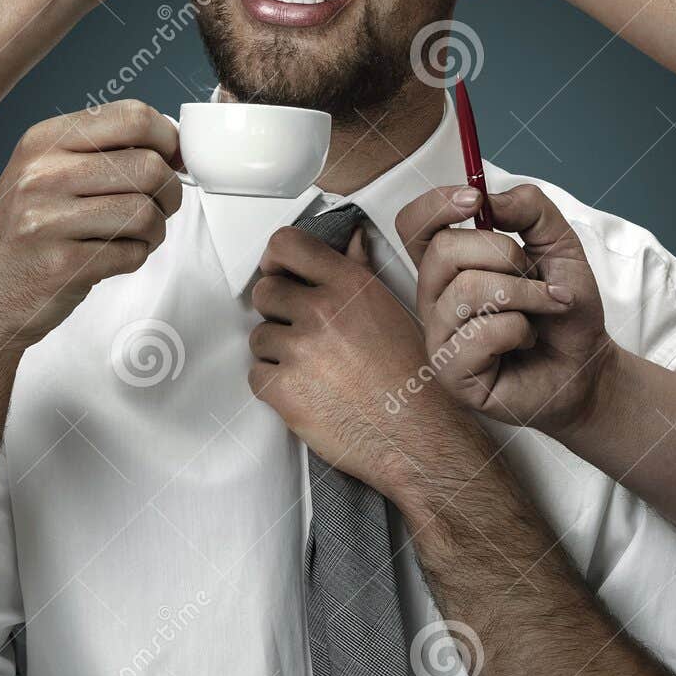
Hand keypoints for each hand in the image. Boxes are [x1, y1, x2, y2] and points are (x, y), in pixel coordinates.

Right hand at [0, 100, 181, 357]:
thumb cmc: (19, 239)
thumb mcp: (42, 176)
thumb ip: (97, 153)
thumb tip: (172, 142)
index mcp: (43, 141)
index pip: (132, 116)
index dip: (169, 138)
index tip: (174, 159)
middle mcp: (42, 174)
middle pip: (148, 166)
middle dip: (170, 192)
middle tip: (161, 207)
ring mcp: (49, 220)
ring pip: (146, 211)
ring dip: (155, 229)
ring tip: (134, 236)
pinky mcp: (63, 265)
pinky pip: (133, 253)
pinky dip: (136, 257)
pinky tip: (112, 258)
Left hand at [247, 223, 475, 499]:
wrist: (419, 437)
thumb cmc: (413, 379)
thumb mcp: (393, 310)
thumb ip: (360, 271)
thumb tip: (350, 238)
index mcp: (349, 285)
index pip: (285, 245)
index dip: (274, 260)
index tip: (278, 275)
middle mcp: (322, 311)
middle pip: (264, 292)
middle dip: (277, 312)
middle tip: (304, 336)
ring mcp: (300, 350)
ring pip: (259, 338)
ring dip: (277, 353)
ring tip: (314, 372)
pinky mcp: (284, 390)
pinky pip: (256, 375)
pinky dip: (274, 387)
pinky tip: (308, 394)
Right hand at [397, 182, 613, 436]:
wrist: (585, 363)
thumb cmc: (562, 308)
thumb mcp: (559, 243)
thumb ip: (529, 208)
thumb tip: (489, 200)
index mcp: (447, 265)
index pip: (413, 224)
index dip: (435, 205)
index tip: (476, 201)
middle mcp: (434, 298)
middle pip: (443, 250)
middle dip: (504, 254)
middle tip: (532, 276)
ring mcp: (439, 337)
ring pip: (467, 291)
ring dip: (523, 295)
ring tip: (539, 311)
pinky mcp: (452, 373)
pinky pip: (480, 334)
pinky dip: (519, 330)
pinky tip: (524, 341)